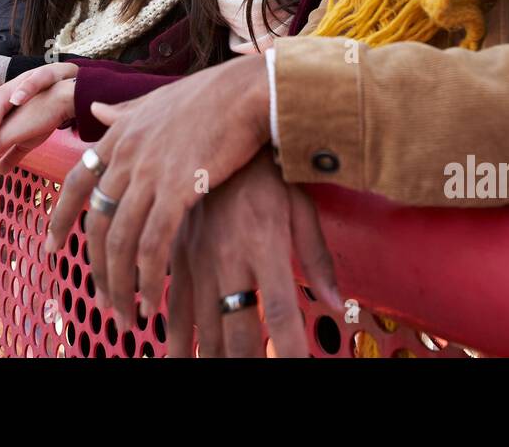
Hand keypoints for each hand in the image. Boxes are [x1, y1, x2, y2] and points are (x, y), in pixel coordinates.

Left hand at [45, 53, 270, 329]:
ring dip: (118, 285)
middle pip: (97, 223)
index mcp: (119, 136)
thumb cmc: (210, 96)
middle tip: (99, 301)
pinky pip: (152, 244)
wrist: (247, 91)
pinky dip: (146, 277)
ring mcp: (150, 173)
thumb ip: (124, 113)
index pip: (76, 183)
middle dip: (95, 268)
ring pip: (120, 241)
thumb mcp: (156, 101)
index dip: (60, 218)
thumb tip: (95, 111)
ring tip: (125, 316)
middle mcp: (127, 155)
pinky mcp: (178, 189)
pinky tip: (150, 301)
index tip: (50, 247)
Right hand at [166, 151, 339, 357]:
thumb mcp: (300, 205)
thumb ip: (317, 257)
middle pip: (237, 330)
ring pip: (202, 327)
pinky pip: (172, 307)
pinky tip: (179, 358)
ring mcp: (197, 259)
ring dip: (210, 358)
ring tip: (215, 373)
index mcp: (265, 243)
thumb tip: (336, 302)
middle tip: (258, 373)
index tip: (296, 367)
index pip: (281, 309)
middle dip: (247, 362)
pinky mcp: (176, 256)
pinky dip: (175, 339)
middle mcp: (228, 257)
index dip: (288, 348)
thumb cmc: (266, 173)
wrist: (213, 133)